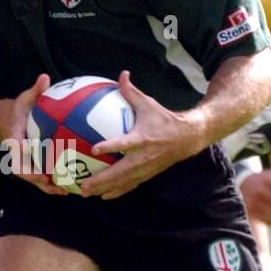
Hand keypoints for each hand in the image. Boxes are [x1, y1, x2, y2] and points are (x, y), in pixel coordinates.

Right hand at [0, 73, 67, 195]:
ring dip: (48, 187)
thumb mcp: (23, 99)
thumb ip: (35, 91)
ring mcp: (24, 162)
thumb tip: (45, 77)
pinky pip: (41, 175)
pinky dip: (53, 182)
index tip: (32, 160)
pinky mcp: (31, 165)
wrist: (3, 123)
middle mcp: (18, 154)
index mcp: (14, 140)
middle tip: (54, 184)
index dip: (22, 157)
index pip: (16, 150)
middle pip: (24, 171)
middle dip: (37, 179)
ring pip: (34, 178)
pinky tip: (70, 186)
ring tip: (66, 191)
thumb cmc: (16, 110)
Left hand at [81, 71, 202, 200]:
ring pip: (123, 182)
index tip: (94, 149)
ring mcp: (145, 168)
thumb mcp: (148, 104)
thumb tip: (122, 74)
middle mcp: (143, 157)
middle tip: (82, 185)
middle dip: (101, 180)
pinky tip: (103, 196)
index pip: (124, 144)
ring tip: (85, 194)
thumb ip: (131, 91)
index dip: (109, 146)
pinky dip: (117, 192)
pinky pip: (130, 185)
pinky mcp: (148, 174)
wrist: (188, 138)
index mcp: (142, 139)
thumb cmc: (164, 119)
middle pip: (119, 172)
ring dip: (104, 189)